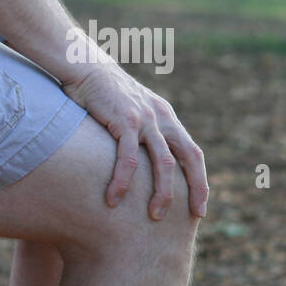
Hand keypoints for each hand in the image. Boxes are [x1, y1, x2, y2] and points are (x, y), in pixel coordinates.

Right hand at [63, 64, 208, 219]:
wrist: (85, 68)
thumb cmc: (105, 97)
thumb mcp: (134, 115)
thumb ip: (144, 136)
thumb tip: (145, 167)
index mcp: (168, 120)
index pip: (193, 154)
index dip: (200, 181)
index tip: (200, 208)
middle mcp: (163, 120)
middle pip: (189, 158)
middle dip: (195, 189)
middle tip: (194, 217)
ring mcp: (146, 120)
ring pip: (164, 163)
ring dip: (162, 192)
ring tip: (155, 216)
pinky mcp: (125, 121)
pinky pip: (129, 157)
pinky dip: (123, 181)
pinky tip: (114, 200)